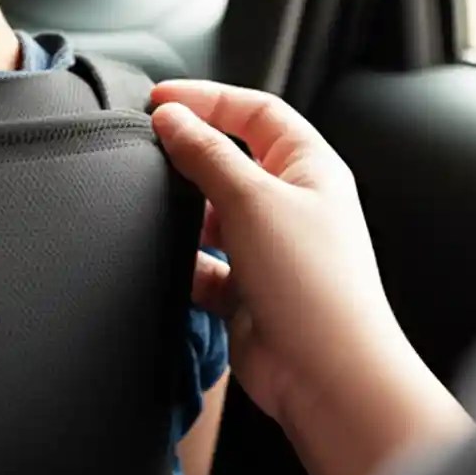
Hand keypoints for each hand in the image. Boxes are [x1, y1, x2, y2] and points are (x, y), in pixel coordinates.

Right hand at [151, 80, 407, 424]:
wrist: (326, 375)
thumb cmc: (314, 287)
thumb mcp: (252, 200)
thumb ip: (206, 154)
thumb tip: (172, 117)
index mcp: (310, 169)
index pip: (257, 112)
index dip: (209, 98)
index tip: (160, 99)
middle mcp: (293, 206)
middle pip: (231, 160)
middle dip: (192, 156)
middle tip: (149, 149)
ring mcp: (270, 251)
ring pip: (213, 216)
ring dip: (186, 216)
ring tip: (160, 214)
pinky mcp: (247, 292)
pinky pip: (204, 267)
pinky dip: (185, 266)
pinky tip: (173, 268)